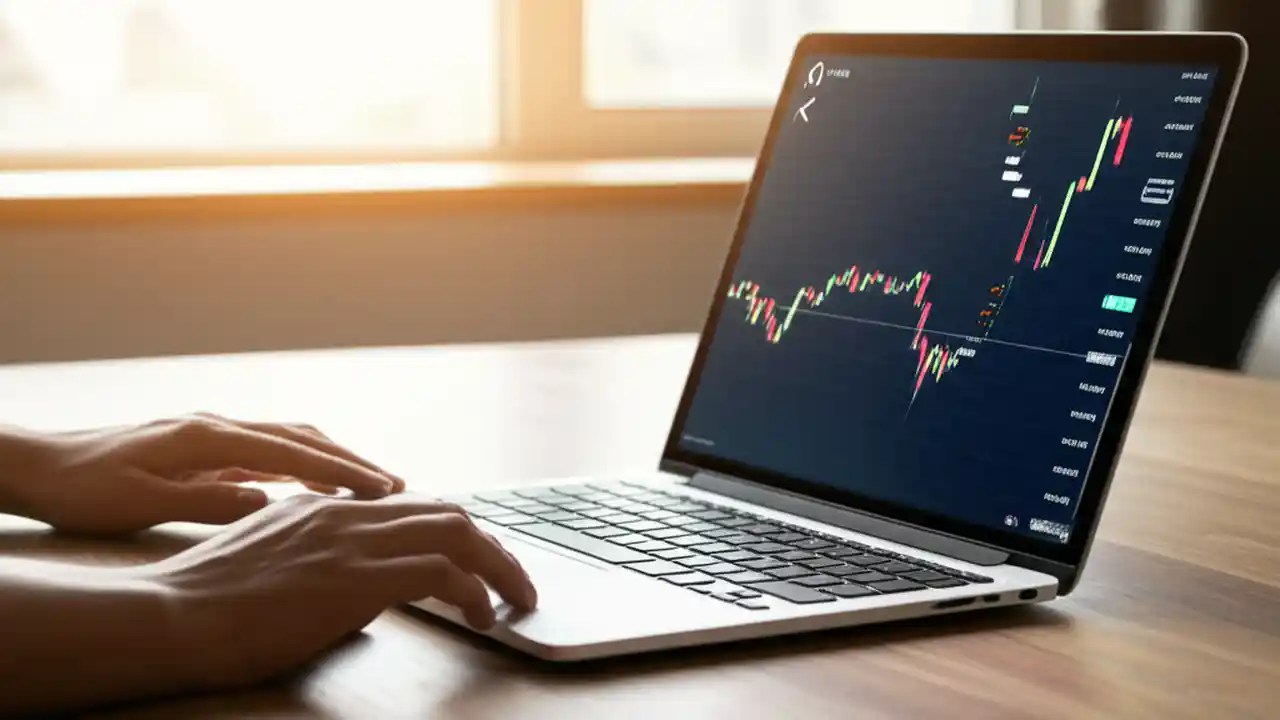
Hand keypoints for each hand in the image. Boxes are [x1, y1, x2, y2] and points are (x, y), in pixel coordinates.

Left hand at [2, 414, 403, 534]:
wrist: (44, 465)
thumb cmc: (86, 489)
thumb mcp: (143, 503)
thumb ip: (210, 502)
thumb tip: (270, 502)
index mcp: (208, 437)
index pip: (292, 452)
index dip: (342, 470)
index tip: (383, 488)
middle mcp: (218, 426)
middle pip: (301, 437)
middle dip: (352, 459)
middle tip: (398, 485)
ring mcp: (213, 433)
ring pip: (289, 439)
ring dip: (333, 458)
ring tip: (372, 483)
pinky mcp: (207, 446)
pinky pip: (268, 451)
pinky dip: (304, 464)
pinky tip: (319, 484)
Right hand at [143, 493, 537, 689]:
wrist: (171, 616)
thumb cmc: (209, 602)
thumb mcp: (273, 560)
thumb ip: (324, 560)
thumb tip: (366, 593)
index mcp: (325, 506)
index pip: (414, 506)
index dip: (457, 532)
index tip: (480, 558)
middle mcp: (345, 512)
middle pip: (447, 512)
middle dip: (492, 546)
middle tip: (514, 578)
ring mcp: (352, 540)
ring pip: (456, 532)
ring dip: (498, 566)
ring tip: (516, 597)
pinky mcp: (356, 578)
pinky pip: (440, 573)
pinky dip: (473, 592)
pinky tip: (481, 616)